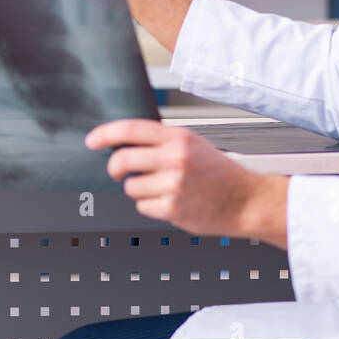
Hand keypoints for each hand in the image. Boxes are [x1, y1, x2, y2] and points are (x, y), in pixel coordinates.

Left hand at [89, 119, 285, 242]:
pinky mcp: (172, 209)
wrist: (245, 200)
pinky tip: (170, 201)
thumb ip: (162, 142)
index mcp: (178, 138)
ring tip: (160, 189)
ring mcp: (173, 185)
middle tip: (118, 172)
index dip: (105, 134)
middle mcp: (175, 159)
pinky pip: (143, 206)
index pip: (131, 129)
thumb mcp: (193, 144)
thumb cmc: (218, 172)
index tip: (92, 141)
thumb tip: (125, 143)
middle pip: (122, 160)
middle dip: (114, 168)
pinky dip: (151, 206)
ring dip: (138, 190)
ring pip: (131, 187)